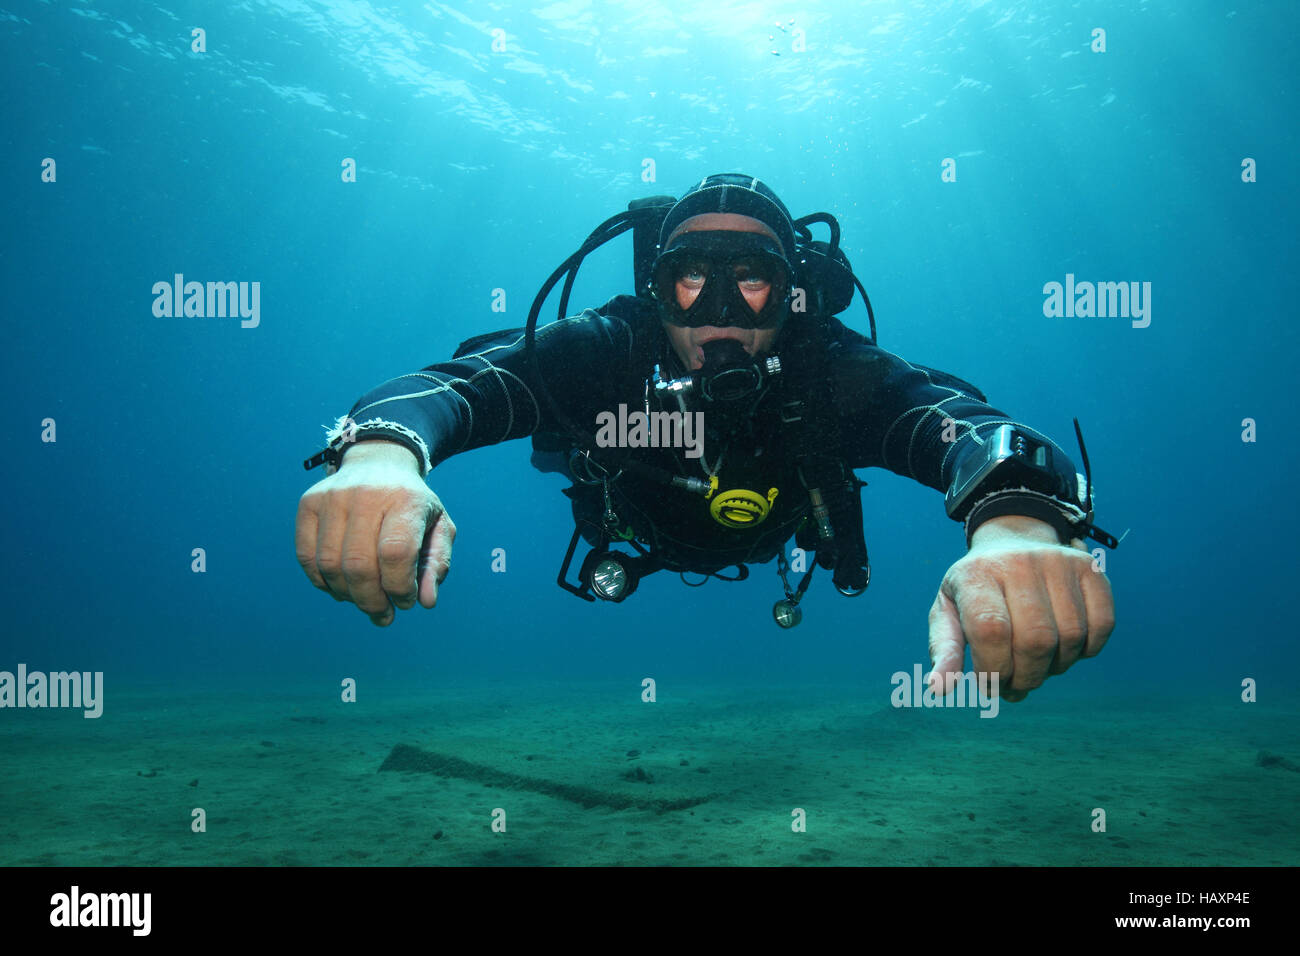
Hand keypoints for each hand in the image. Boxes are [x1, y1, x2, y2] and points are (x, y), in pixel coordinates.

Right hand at [295, 440, 454, 625]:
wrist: (379, 462)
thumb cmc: (412, 505)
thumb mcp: (438, 528)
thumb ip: (436, 565)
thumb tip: (425, 602)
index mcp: (405, 498)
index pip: (396, 553)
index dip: (399, 588)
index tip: (406, 601)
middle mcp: (366, 494)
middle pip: (359, 565)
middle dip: (372, 601)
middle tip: (383, 614)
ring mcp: (332, 497)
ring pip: (330, 565)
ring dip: (348, 595)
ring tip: (365, 601)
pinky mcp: (309, 504)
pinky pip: (307, 557)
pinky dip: (322, 582)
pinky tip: (342, 589)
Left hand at [926, 514, 1114, 701]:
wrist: (1012, 542)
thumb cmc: (977, 589)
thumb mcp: (948, 611)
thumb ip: (944, 649)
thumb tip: (938, 689)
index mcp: (976, 574)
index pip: (990, 631)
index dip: (994, 670)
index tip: (989, 684)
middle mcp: (1019, 563)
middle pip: (1035, 640)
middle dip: (1025, 678)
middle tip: (1015, 685)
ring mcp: (1059, 563)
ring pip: (1071, 637)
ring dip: (1055, 668)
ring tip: (1036, 666)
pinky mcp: (1090, 569)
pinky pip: (1103, 625)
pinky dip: (1086, 651)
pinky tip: (1064, 649)